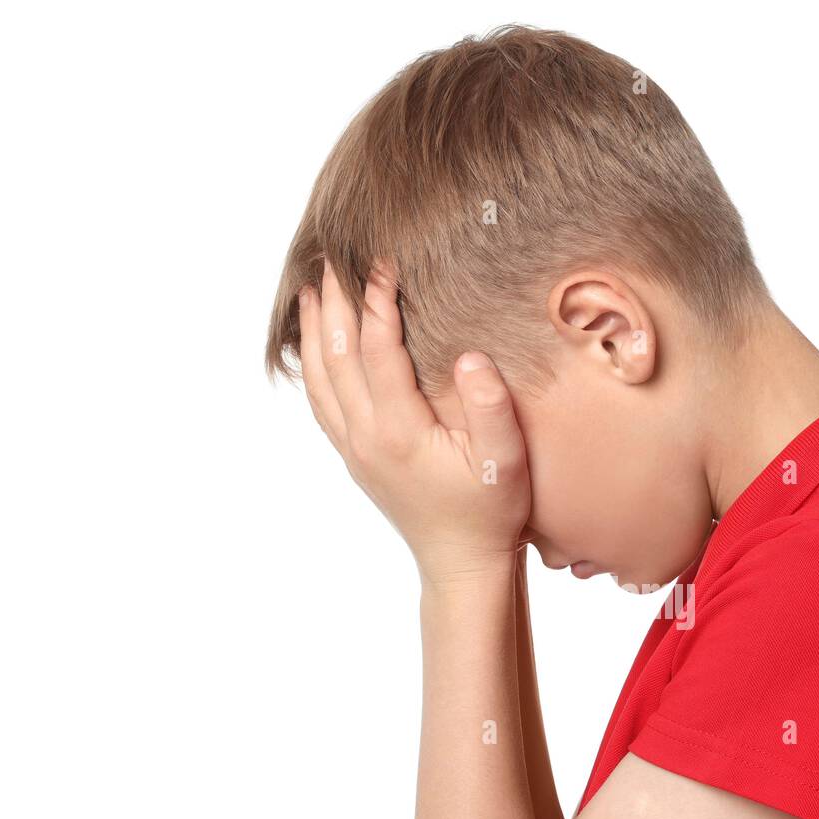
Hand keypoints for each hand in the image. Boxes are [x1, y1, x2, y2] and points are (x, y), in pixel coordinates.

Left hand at [297, 259, 529, 584]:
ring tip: (311, 287)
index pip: (378, 352)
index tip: (381, 262)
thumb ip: (490, 408)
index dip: (377, 303)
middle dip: (334, 302)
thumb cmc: (490, 513)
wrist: (462, 563)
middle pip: (337, 356)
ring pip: (320, 378)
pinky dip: (312, 366)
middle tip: (332, 255)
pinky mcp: (355, 457)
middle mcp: (366, 438)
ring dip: (314, 330)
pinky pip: (322, 402)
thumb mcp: (507, 462)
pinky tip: (313, 345)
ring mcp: (355, 449)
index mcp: (400, 432)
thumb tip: (468, 357)